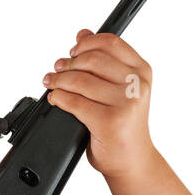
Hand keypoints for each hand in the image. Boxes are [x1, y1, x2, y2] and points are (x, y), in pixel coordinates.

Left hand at [41, 29, 154, 176]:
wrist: (133, 161)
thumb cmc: (125, 125)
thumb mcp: (119, 88)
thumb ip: (104, 61)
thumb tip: (83, 33)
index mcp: (142, 71)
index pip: (110, 42)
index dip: (86, 43)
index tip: (73, 51)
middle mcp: (137, 85)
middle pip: (92, 59)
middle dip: (68, 63)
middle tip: (57, 70)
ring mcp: (125, 103)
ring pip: (80, 80)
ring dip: (59, 81)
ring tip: (52, 84)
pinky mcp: (110, 121)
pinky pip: (75, 102)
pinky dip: (59, 98)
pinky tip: (56, 99)